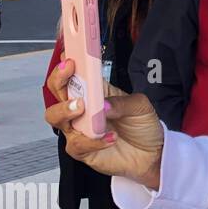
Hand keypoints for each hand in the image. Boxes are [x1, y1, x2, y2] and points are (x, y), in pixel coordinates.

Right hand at [45, 58, 163, 188]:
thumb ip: (122, 102)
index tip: (69, 55)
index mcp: (95, 91)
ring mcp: (78, 128)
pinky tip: (110, 138)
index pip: (74, 73)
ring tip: (84, 108)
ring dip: (66, 109)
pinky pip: (77, 144)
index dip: (67, 63)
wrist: (152, 153)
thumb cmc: (142, 126)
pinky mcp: (81, 149)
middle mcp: (82, 108)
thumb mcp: (140, 106)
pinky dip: (93, 141)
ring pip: (55, 116)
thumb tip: (102, 104)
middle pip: (56, 90)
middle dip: (59, 79)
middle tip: (70, 74)